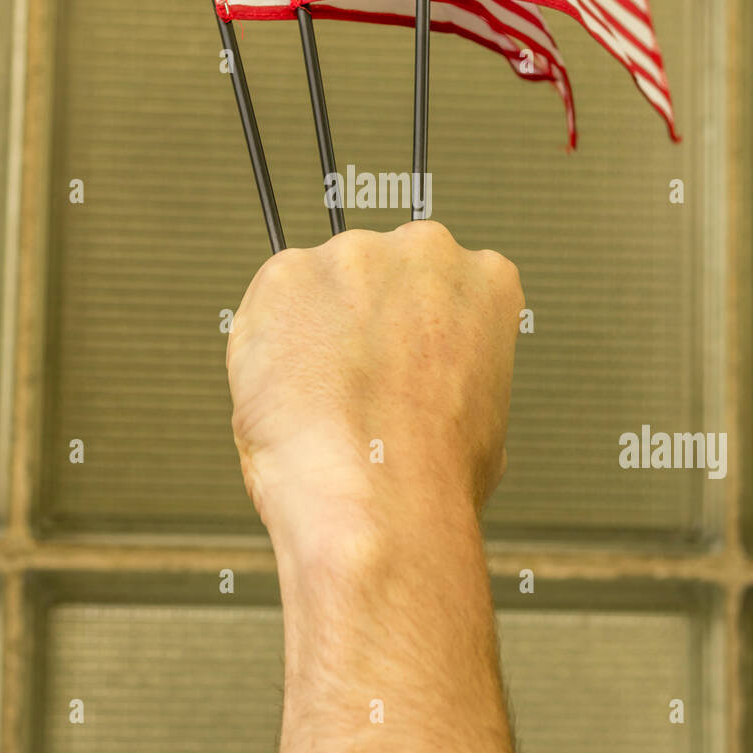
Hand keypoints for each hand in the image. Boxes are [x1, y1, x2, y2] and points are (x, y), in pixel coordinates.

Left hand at [226, 221, 522, 559]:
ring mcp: (354, 256)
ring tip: (318, 398)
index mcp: (485, 280)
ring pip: (320, 286)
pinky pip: (268, 303)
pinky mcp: (287, 274)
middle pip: (378, 274)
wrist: (379, 501)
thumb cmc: (434, 477)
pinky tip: (285, 390)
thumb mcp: (486, 418)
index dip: (412, 328)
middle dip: (361, 319)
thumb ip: (456, 372)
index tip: (399, 358)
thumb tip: (431, 389)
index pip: (440, 282)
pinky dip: (266, 344)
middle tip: (354, 383)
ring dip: (312, 331)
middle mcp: (424, 251)